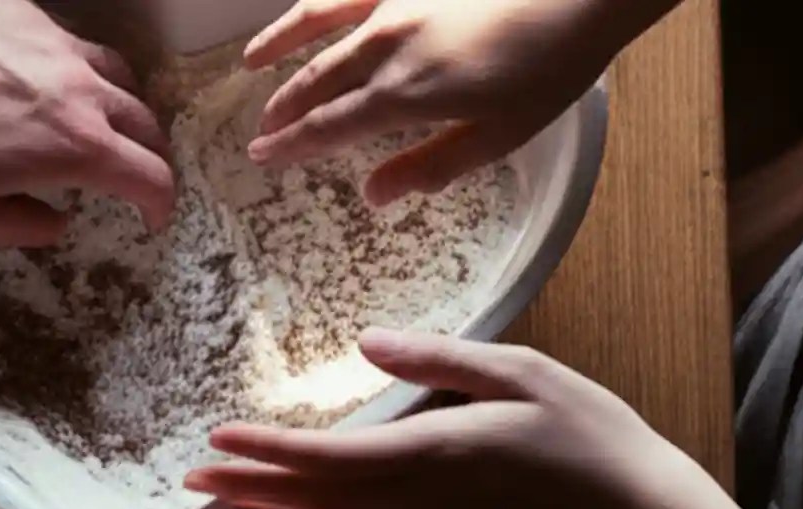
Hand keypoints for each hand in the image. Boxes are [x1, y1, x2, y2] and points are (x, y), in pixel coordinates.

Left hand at [0, 0, 173, 245]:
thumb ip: (13, 226)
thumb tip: (52, 222)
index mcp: (69, 144)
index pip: (148, 175)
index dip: (160, 205)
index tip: (151, 220)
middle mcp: (72, 82)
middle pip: (144, 118)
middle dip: (149, 156)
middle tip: (134, 179)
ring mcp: (46, 35)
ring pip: (114, 71)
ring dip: (120, 107)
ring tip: (99, 127)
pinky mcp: (14, 6)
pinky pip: (67, 41)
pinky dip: (74, 71)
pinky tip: (37, 83)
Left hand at [186, 329, 710, 508]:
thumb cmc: (585, 432)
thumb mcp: (519, 372)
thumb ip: (438, 359)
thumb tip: (366, 341)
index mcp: (432, 451)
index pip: (327, 456)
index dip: (265, 451)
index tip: (215, 442)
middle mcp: (418, 496)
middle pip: (313, 496)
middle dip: (247, 489)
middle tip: (189, 484)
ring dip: (274, 508)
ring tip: (225, 500)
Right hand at [244, 0, 672, 202]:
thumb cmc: (550, 67)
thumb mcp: (498, 136)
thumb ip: (430, 165)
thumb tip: (373, 194)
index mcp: (405, 95)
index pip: (329, 127)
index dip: (292, 145)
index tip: (263, 157)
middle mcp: (386, 46)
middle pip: (317, 81)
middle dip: (283, 109)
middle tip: (259, 130)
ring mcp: (395, 3)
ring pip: (320, 24)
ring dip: (282, 44)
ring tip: (253, 59)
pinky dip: (320, 1)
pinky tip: (311, 6)